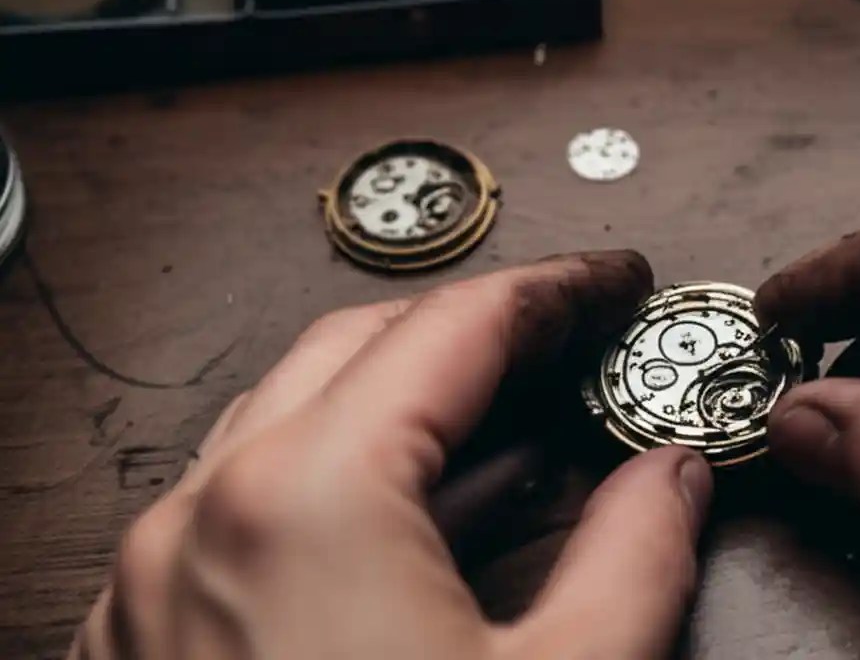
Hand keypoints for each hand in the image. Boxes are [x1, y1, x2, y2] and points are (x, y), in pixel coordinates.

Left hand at [71, 251, 713, 659]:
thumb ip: (638, 557)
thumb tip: (670, 479)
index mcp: (307, 499)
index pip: (454, 329)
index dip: (554, 292)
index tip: (612, 282)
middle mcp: (202, 515)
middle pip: (359, 347)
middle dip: (477, 326)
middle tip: (571, 332)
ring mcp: (152, 579)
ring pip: (289, 418)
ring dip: (403, 396)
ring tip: (509, 414)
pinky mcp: (142, 641)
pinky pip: (242, 503)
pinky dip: (337, 475)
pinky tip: (411, 516)